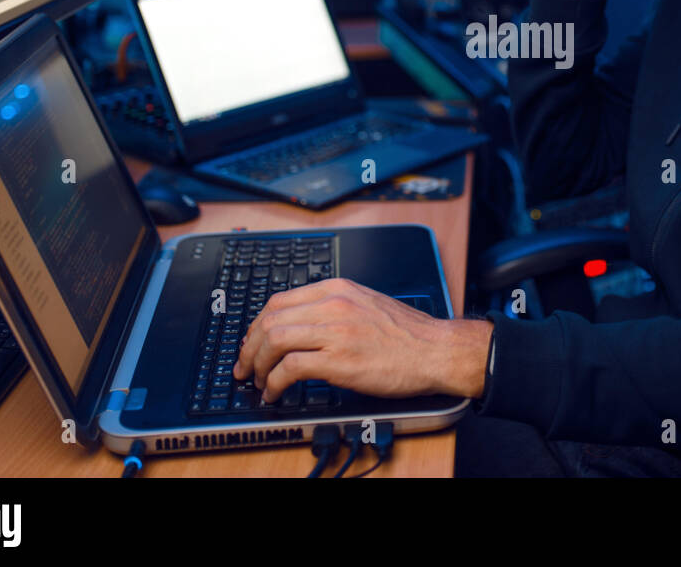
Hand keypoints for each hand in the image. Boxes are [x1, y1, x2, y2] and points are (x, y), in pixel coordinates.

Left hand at [232, 278, 493, 401]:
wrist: (435, 350)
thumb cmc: (407, 334)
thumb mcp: (366, 304)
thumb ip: (333, 308)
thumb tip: (301, 326)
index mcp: (338, 289)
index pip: (279, 301)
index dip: (257, 325)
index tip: (251, 343)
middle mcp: (333, 304)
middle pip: (270, 319)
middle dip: (248, 346)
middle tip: (245, 366)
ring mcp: (336, 331)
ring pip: (274, 340)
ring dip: (257, 365)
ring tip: (257, 381)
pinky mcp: (339, 360)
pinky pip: (290, 368)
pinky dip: (274, 382)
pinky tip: (275, 392)